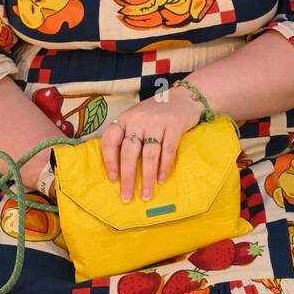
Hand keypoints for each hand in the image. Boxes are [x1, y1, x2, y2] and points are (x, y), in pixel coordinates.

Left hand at [100, 87, 204, 202]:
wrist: (184, 97)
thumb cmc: (156, 113)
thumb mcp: (136, 119)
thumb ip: (127, 136)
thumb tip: (119, 169)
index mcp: (124, 118)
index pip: (110, 140)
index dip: (109, 161)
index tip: (113, 180)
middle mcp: (138, 119)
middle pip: (129, 152)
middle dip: (128, 177)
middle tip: (127, 197)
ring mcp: (157, 122)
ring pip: (149, 155)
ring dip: (147, 178)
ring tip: (147, 195)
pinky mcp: (174, 125)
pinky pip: (168, 150)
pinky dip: (165, 167)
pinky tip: (162, 179)